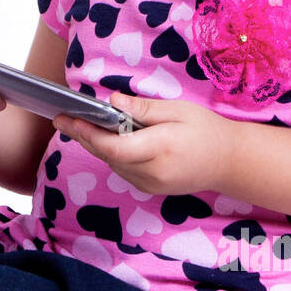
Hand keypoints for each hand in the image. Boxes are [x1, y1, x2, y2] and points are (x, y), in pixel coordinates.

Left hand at [51, 91, 233, 195]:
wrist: (229, 162)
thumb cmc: (206, 130)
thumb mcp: (178, 110)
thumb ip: (143, 109)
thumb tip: (112, 103)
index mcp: (161, 149)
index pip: (115, 146)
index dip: (89, 134)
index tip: (70, 119)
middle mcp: (153, 172)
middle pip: (108, 156)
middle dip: (83, 137)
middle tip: (60, 119)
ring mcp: (151, 184)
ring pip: (112, 164)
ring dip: (95, 145)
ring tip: (76, 125)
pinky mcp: (150, 188)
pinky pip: (122, 170)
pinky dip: (110, 154)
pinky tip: (102, 138)